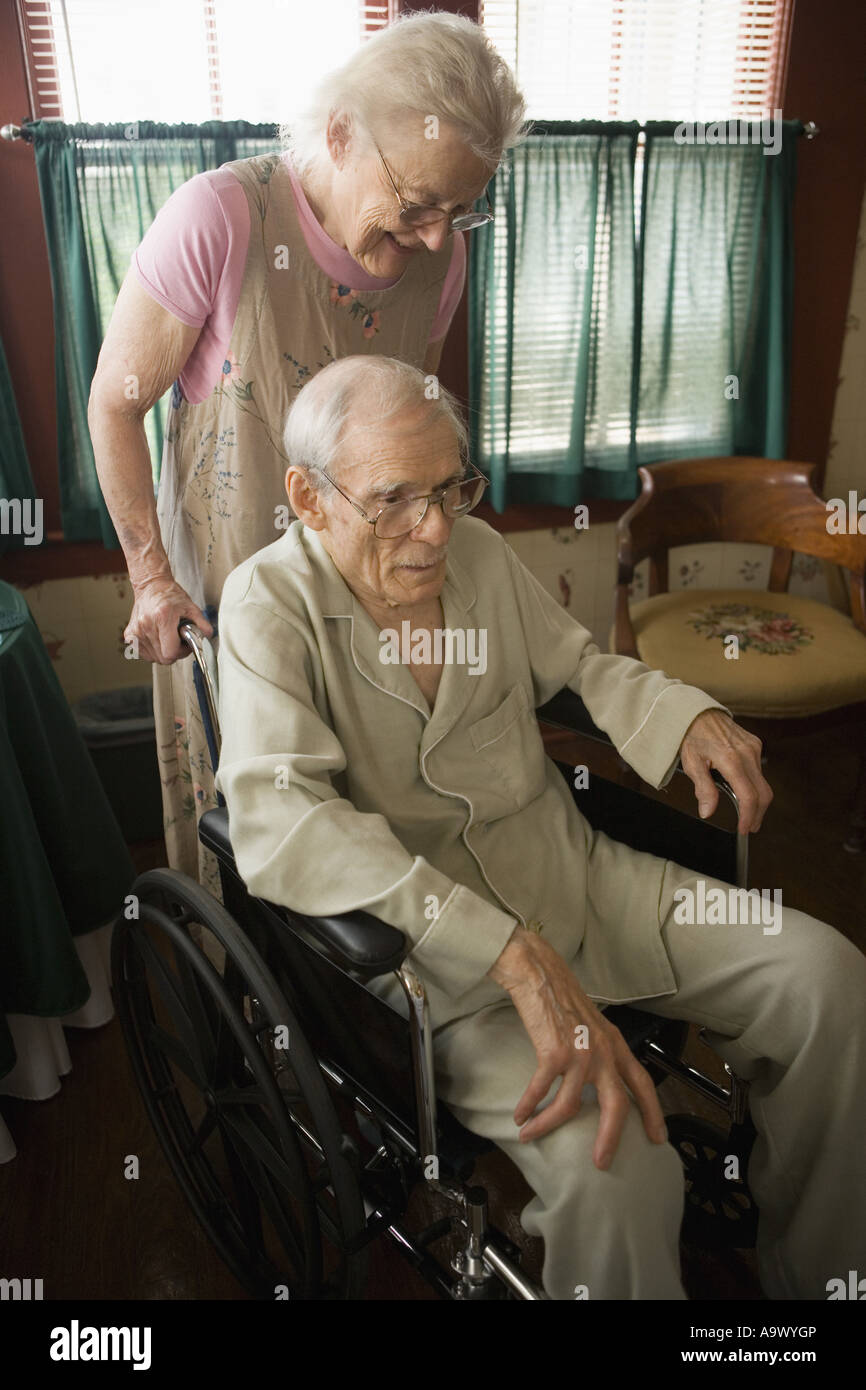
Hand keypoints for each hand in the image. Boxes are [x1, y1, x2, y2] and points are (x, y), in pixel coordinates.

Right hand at [125, 573, 213, 663]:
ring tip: (167, 636)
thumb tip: (207, 637)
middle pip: (163, 658)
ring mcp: (136, 631)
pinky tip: (158, 638)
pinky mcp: (129, 635)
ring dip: (163, 651)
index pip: (171, 652)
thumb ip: (202, 624)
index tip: (185, 644)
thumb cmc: (170, 596)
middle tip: (178, 640)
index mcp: (162, 617)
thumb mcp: (192, 607)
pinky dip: (153, 650)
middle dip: (174, 652)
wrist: (151, 587)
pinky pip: (144, 654)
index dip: (181, 652)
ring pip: (154, 658)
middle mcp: (146, 625)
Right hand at [488, 929, 666, 1167]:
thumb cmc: (562, 997)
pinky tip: (520, 1117)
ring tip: (532, 1135)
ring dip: (548, 1126)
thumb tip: (600, 1082)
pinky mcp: (552, 1051)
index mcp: (616, 1044)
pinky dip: (529, 1107)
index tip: (658, 1138)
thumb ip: (602, 1051)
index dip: (653, 1113)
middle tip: (601, 1162)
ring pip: (569, 1106)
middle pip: (616, 1105)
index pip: (643, 1083)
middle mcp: (603, 1051)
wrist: (539, 973)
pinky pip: (541, 1090)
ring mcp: (579, 1052)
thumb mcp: (594, 1025)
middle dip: (610, 1138)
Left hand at [679, 709, 771, 833]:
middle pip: (763, 793)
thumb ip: (703, 789)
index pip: (748, 796)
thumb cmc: (691, 735)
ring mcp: (753, 747)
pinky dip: (754, 784)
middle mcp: (747, 753)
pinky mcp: (754, 744)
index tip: (744, 829)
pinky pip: (759, 770)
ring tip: (744, 811)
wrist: (696, 711)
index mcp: (731, 759)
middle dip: (757, 813)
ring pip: (763, 782)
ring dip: (756, 800)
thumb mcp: (691, 763)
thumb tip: (708, 811)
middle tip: (748, 826)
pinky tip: (742, 789)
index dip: (748, 816)